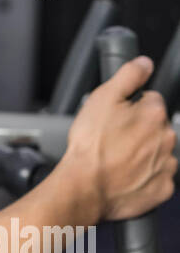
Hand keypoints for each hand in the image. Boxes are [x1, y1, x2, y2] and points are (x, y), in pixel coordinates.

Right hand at [61, 56, 177, 220]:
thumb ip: (128, 75)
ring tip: (118, 159)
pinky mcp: (162, 188)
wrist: (84, 187)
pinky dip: (146, 177)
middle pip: (156, 126)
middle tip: (114, 139)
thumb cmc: (90, 146)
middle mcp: (166, 139)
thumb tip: (144, 63)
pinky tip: (126, 175)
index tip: (117, 117)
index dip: (131, 106)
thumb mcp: (102, 98)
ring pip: (158, 152)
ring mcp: (166, 165)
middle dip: (139, 130)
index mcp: (154, 114)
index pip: (151, 99)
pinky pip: (158, 178)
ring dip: (144, 153)